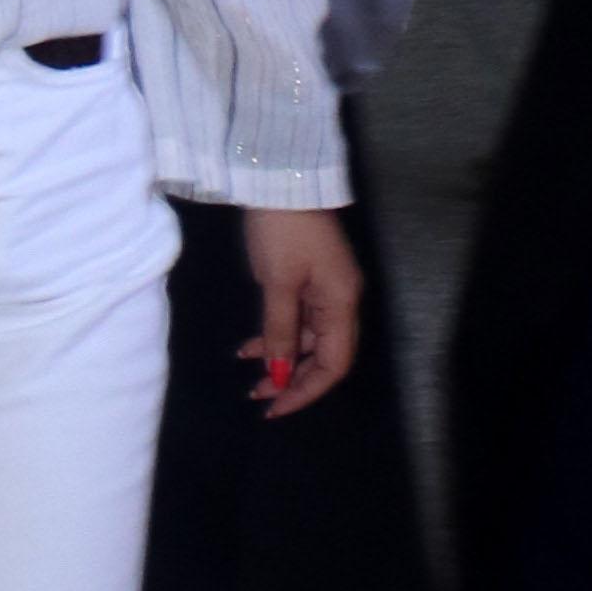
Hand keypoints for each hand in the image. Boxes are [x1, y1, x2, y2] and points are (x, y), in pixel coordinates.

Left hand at [239, 208, 363, 420]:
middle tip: (257, 396)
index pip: (335, 364)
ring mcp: (327, 289)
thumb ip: (280, 332)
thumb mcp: (277, 284)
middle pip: (324, 355)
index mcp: (343, 302)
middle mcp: (342, 300)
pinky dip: (276, 335)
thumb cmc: (281, 230)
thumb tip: (280, 375)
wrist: (280, 181)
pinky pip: (298, 319)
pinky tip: (249, 346)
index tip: (276, 409)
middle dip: (292, 379)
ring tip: (248, 374)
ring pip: (309, 339)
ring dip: (281, 358)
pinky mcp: (309, 279)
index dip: (307, 391)